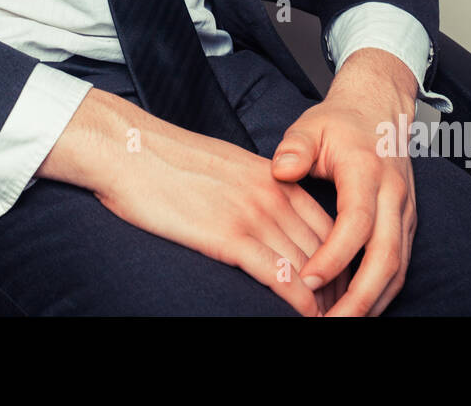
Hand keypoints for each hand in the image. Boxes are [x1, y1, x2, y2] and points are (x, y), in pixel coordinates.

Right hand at [39, 89, 337, 315]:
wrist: (127, 149)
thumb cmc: (164, 160)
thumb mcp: (223, 166)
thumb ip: (251, 188)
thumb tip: (259, 216)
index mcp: (272, 177)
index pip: (324, 224)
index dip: (338, 260)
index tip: (341, 285)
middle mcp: (271, 195)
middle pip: (324, 249)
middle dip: (338, 285)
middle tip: (343, 311)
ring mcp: (252, 215)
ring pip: (308, 266)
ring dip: (323, 299)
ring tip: (330, 320)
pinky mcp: (229, 236)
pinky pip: (278, 275)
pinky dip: (298, 301)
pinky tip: (306, 316)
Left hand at [270, 47, 419, 316]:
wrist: (379, 108)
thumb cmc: (340, 121)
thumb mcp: (311, 126)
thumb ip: (296, 148)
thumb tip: (281, 169)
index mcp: (367, 171)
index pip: (357, 222)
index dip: (334, 256)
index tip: (306, 280)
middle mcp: (393, 195)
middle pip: (385, 257)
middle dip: (359, 298)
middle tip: (328, 322)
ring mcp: (404, 211)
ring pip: (398, 268)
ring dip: (372, 302)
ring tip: (340, 323)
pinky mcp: (406, 222)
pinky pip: (399, 265)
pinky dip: (381, 292)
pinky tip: (358, 308)